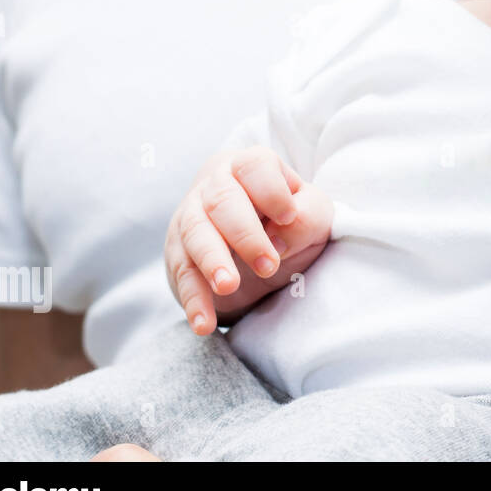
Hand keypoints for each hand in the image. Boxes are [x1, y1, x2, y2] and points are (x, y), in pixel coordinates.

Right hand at [164, 146, 332, 334]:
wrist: (258, 242)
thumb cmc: (290, 218)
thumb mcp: (313, 214)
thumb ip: (306, 217)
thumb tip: (279, 236)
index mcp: (251, 167)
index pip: (255, 167)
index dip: (271, 191)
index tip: (288, 216)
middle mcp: (215, 185)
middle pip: (222, 202)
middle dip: (245, 235)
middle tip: (269, 265)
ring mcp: (190, 217)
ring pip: (196, 235)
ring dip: (212, 262)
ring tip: (229, 286)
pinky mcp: (178, 253)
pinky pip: (182, 275)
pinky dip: (193, 299)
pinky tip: (204, 323)